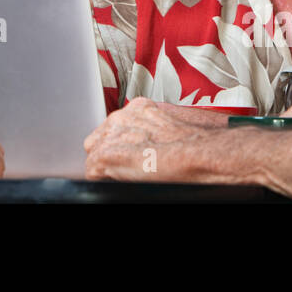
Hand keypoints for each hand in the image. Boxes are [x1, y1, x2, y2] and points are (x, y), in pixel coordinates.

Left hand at [84, 97, 208, 180]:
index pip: (115, 126)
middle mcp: (121, 118)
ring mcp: (111, 135)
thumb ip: (151, 128)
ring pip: (95, 152)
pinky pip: (92, 170)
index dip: (121, 144)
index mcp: (138, 109)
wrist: (199, 154)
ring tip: (124, 176)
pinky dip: (102, 179)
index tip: (129, 154)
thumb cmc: (194, 145)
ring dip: (106, 165)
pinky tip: (117, 182)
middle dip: (110, 152)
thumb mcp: (170, 126)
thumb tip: (150, 141)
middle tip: (125, 168)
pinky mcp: (106, 155)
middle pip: (101, 137)